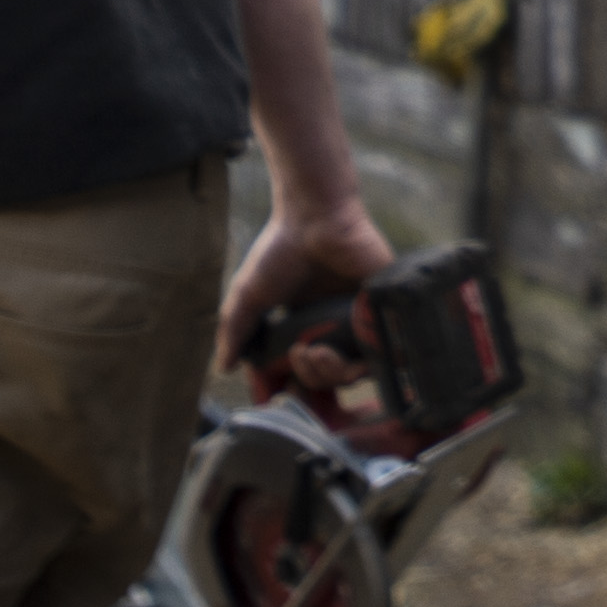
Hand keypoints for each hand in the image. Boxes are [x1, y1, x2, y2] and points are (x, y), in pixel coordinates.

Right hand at [213, 195, 397, 371]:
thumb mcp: (249, 295)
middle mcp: (335, 327)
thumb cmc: (281, 250)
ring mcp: (359, 320)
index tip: (275, 390)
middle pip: (330, 379)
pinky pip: (382, 351)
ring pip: (355, 372)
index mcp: (306, 327)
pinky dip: (360, 361)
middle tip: (298, 354)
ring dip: (331, 374)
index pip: (304, 373)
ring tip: (314, 353)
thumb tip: (223, 368)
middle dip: (311, 378)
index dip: (292, 386)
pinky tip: (335, 350)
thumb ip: (236, 331)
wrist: (315, 217)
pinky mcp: (381, 309)